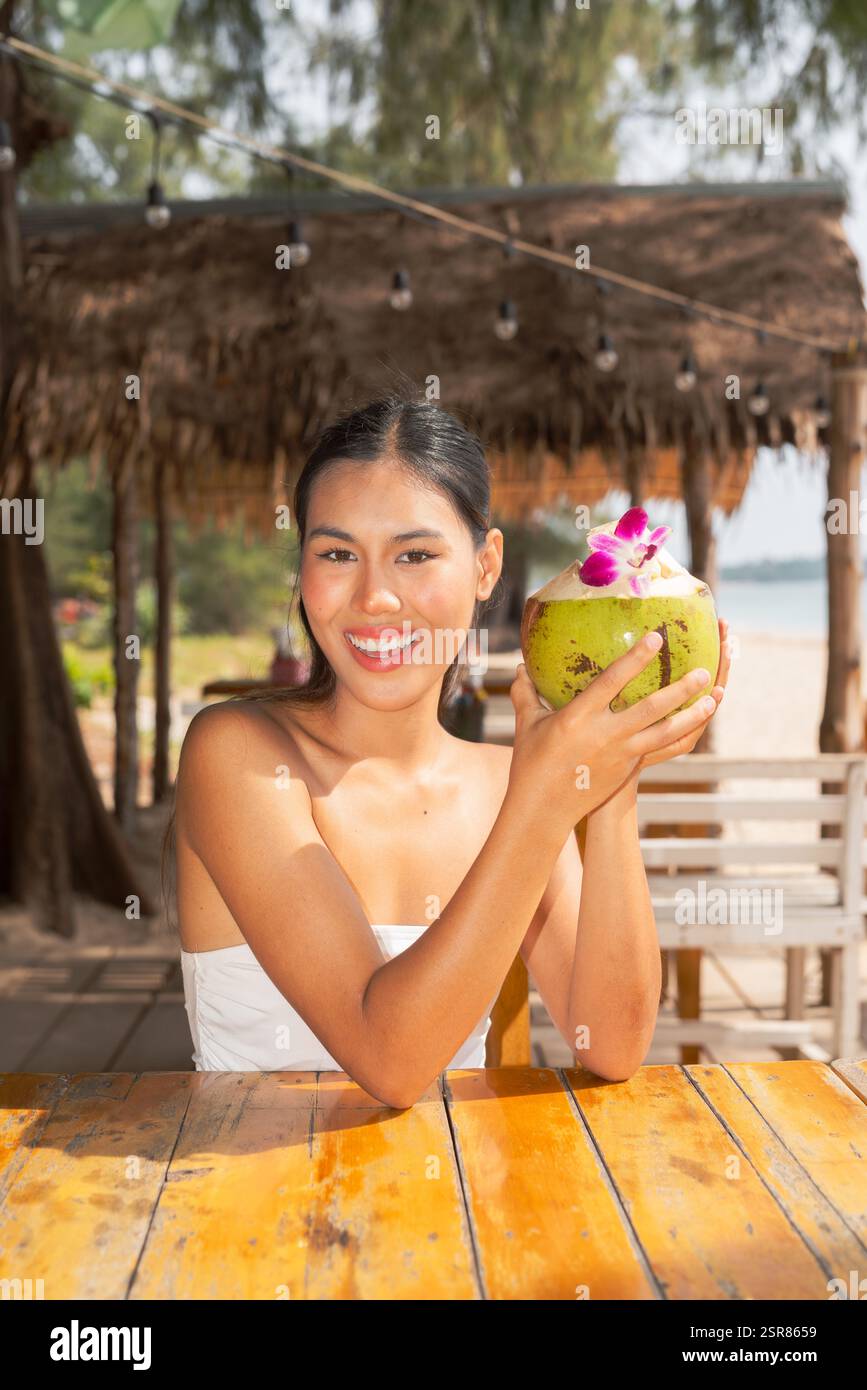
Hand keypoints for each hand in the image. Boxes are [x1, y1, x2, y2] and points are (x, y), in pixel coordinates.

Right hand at [508, 620, 730, 832]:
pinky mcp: (628, 769)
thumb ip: (525, 693)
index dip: (635, 659)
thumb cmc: (530, 764)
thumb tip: (520, 667)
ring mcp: (621, 754)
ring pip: (665, 732)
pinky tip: (697, 725)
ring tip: (713, 698)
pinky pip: (662, 750)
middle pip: (650, 708)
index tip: (657, 639)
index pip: (612, 682)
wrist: (543, 810)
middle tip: (702, 670)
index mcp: (578, 717)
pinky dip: (682, 736)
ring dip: (692, 714)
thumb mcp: (525, 725)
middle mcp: (605, 735)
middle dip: (679, 689)